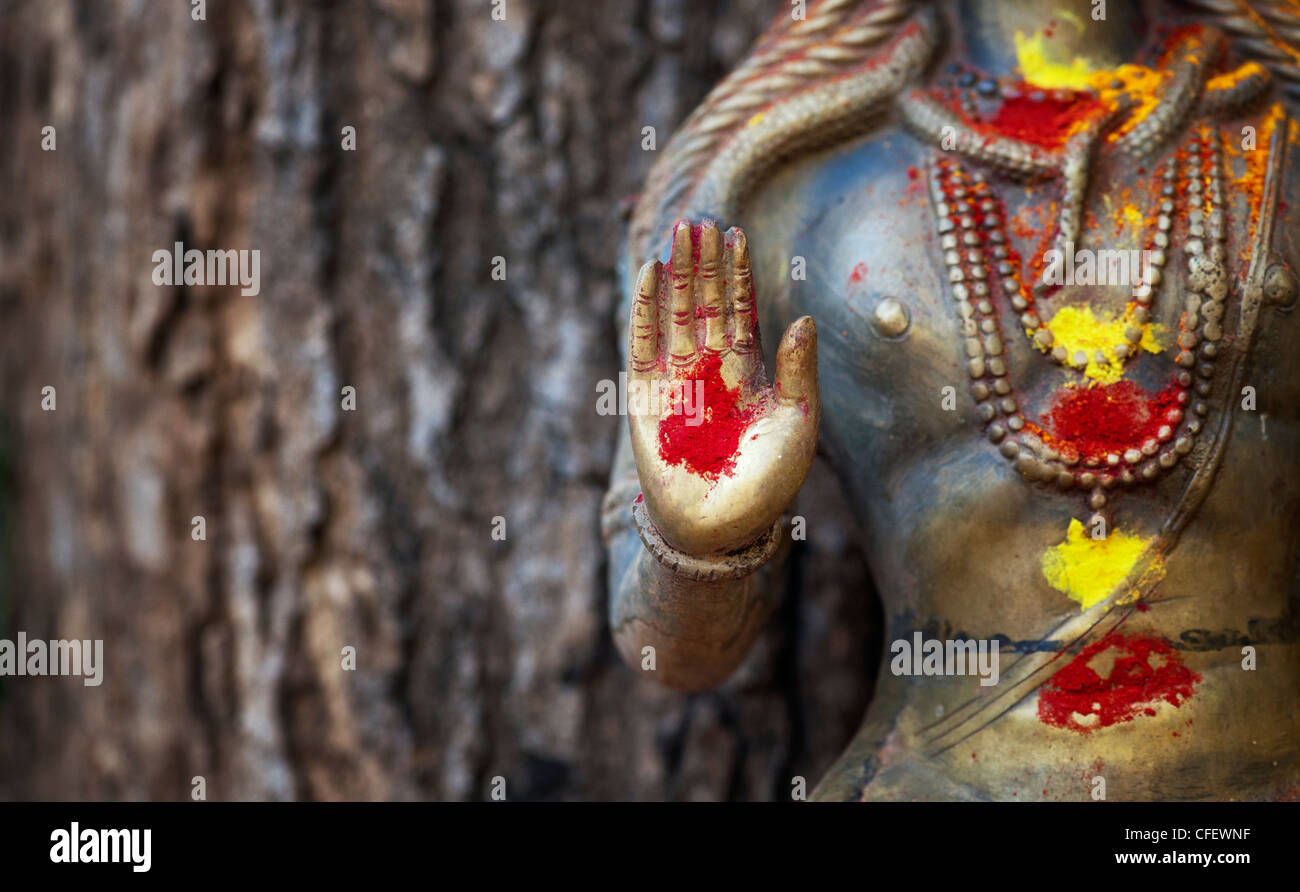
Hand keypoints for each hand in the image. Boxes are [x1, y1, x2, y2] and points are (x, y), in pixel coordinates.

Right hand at [627, 219, 819, 555]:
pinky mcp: (646, 396)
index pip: (739, 310)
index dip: (737, 273)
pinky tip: (653, 272)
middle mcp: (710, 370)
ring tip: (681, 232)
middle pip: (705, 303)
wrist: (721, 528)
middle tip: (703, 219)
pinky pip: (644, 343)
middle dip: (704, 263)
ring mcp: (676, 380)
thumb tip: (804, 318)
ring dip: (678, 273)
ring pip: (675, 313)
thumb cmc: (767, 483)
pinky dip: (646, 308)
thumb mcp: (797, 423)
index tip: (736, 233)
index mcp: (747, 373)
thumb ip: (799, 371)